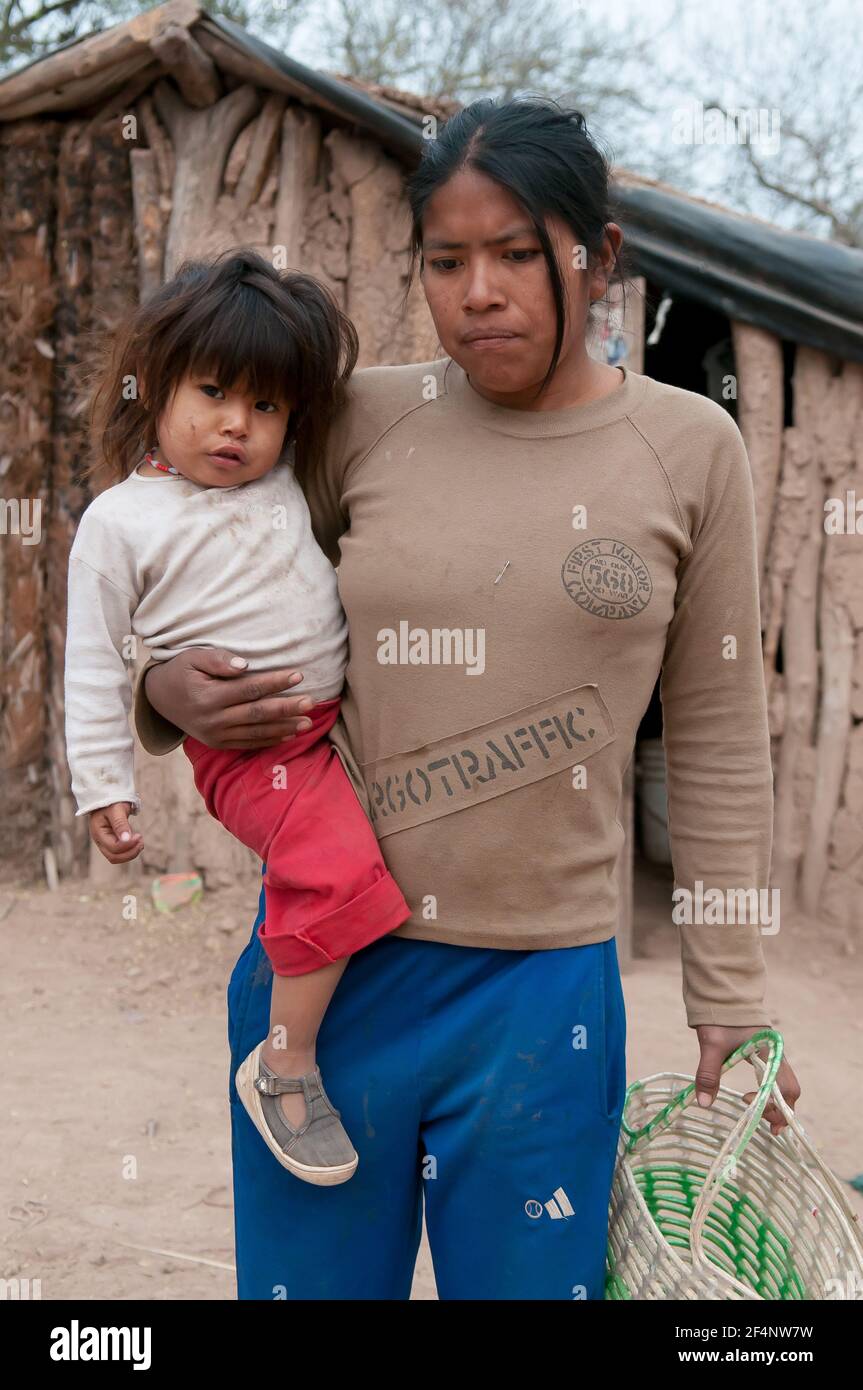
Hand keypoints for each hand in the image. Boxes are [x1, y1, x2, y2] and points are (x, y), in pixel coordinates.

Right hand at [89, 802, 143, 862]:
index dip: (128, 845)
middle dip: (130, 852)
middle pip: (113, 857)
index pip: (113, 847)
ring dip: (131, 853)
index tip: (139, 835)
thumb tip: (127, 839)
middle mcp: (100, 841)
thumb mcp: (116, 810)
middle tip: (141, 841)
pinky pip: (120, 853)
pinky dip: (129, 851)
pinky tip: (137, 842)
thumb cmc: (111, 802)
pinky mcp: (111, 843)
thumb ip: (121, 824)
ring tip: (140, 842)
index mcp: (98, 832)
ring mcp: (104, 843)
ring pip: (117, 858)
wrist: (108, 797)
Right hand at [145, 648, 315, 750]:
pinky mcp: (218, 744)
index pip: (249, 689)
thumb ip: (218, 660)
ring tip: (307, 722)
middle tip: (311, 702)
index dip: (274, 682)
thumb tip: (244, 665)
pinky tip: (289, 735)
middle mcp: (213, 719)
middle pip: (257, 714)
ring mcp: (216, 735)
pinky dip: (270, 741)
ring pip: (257, 732)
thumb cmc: (181, 672)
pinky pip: (248, 744)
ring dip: (284, 728)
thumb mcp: (193, 658)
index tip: (297, 675)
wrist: (159, 699)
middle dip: (286, 708)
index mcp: (208, 696)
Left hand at [693, 1024, 800, 1135]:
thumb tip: (704, 1103)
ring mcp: (774, 1058)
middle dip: (781, 1111)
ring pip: (786, 1087)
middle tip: (769, 1129)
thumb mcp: (711, 1045)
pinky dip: (774, 1097)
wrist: (725, 998)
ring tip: (767, 1123)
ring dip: (779, 1106)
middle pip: (789, 1090)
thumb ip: (708, 1073)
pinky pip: (778, 1082)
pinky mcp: (768, 1059)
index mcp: (769, 1051)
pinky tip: (762, 1107)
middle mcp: (777, 1056)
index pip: (781, 1085)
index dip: (769, 1102)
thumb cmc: (720, 1019)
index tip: (744, 1101)